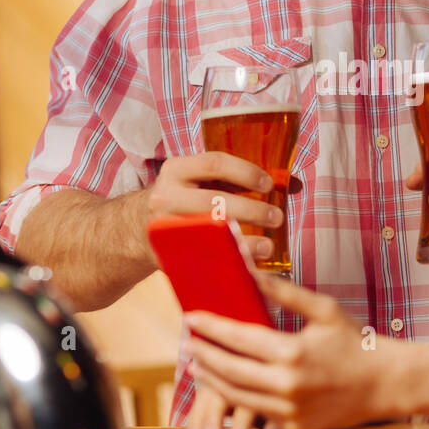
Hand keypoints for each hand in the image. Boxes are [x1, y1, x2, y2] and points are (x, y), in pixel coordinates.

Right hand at [145, 151, 281, 263]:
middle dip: (251, 209)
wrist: (135, 228)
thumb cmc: (184, 199)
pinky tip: (249, 265)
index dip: (245, 172)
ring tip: (268, 246)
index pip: (214, 163)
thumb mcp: (200, 181)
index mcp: (176, 170)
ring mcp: (163, 227)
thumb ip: (239, 179)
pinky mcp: (166, 254)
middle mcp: (165, 196)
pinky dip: (228, 261)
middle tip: (276, 217)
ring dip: (243, 242)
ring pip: (207, 234)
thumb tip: (293, 184)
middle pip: (213, 201)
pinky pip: (201, 258)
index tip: (268, 184)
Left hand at [183, 277, 389, 428]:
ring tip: (198, 366)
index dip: (211, 327)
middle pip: (229, 369)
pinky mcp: (293, 428)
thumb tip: (252, 274)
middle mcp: (287, 385)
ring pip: (236, 396)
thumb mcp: (324, 309)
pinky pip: (256, 415)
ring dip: (212, 380)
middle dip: (203, 355)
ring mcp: (289, 411)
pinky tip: (224, 389)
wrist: (384, 384)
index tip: (191, 317)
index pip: (238, 338)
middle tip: (188, 343)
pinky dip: (235, 401)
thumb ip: (286, 293)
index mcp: (292, 352)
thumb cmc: (355, 341)